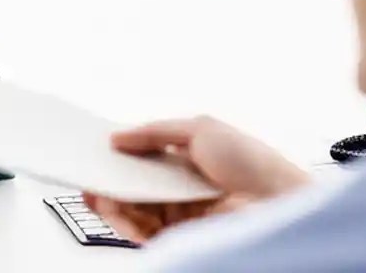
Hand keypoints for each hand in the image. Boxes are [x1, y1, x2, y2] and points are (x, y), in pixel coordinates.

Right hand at [83, 116, 310, 242]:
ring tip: (94, 191)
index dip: (120, 153)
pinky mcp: (179, 237)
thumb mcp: (202, 128)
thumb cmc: (256, 164)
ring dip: (110, 200)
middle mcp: (183, 187)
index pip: (145, 157)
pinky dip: (123, 222)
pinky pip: (142, 230)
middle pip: (134, 183)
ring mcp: (180, 213)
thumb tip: (119, 137)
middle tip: (86, 171)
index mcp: (189, 159)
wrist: (279, 204)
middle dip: (108, 177)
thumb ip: (156, 131)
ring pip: (133, 208)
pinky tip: (113, 211)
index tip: (96, 148)